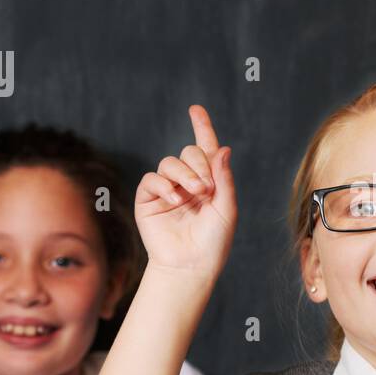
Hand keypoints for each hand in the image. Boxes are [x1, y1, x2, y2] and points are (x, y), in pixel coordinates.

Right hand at [134, 104, 236, 277]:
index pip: (205, 148)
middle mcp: (187, 182)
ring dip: (183, 174)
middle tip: (206, 188)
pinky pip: (151, 179)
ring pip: (169, 162)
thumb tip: (223, 148)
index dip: (201, 127)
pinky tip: (174, 199)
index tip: (195, 109)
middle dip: (198, 165)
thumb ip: (224, 179)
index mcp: (209, 182)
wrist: (191, 265)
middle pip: (189, 152)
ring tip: (192, 193)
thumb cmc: (213, 241)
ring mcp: (167, 189)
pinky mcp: (148, 199)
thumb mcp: (227, 208)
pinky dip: (163, 186)